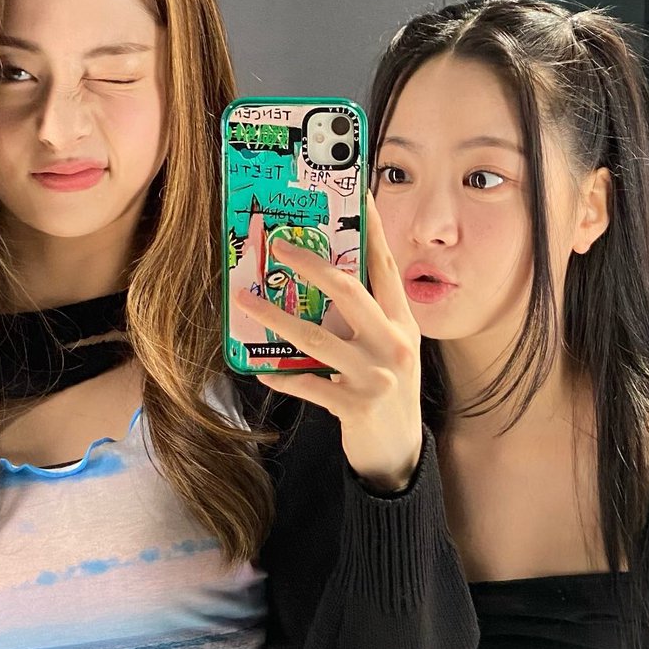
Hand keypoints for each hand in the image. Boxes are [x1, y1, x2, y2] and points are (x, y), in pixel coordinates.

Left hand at [232, 193, 421, 491]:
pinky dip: (285, 378)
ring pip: (317, 338)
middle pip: (348, 290)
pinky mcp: (357, 406)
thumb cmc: (388, 394)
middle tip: (279, 246)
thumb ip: (367, 320)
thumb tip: (325, 281)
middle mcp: (393, 344)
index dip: (372, 230)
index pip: (385, 267)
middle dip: (310, 264)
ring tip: (246, 302)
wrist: (400, 455)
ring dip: (276, 318)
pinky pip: (311, 385)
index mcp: (402, 323)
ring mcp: (376, 375)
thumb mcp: (390, 351)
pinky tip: (264, 372)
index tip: (357, 194)